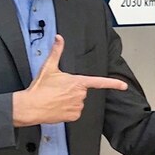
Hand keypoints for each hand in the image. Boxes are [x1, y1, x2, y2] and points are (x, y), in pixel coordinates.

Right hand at [12, 35, 127, 126]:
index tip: (123, 85)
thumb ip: (56, 51)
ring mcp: (77, 107)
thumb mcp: (48, 66)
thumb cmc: (40, 88)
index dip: (113, 84)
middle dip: (73, 90)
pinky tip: (57, 106)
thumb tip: (59, 38)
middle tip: (59, 89)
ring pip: (78, 102)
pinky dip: (68, 110)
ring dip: (70, 100)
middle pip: (82, 91)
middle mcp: (80, 95)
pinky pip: (74, 112)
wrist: (31, 106)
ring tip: (56, 98)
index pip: (99, 82)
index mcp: (77, 82)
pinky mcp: (72, 117)